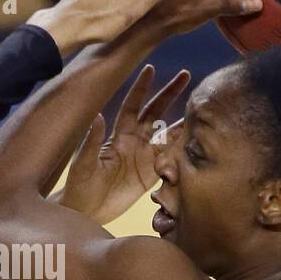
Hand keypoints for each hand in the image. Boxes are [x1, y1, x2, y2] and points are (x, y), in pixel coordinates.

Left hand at [60, 64, 189, 225]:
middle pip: (156, 112)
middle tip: (186, 75)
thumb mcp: (83, 163)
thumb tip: (98, 117)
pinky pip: (172, 159)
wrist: (86, 211)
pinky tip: (199, 141)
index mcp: (118, 135)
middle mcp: (134, 141)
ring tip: (201, 107)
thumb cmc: (79, 185)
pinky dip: (184, 150)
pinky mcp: (152, 175)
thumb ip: (92, 141)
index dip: (142, 87)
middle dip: (170, 93)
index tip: (150, 68)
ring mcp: (145, 157)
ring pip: (168, 134)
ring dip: (184, 121)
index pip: (133, 105)